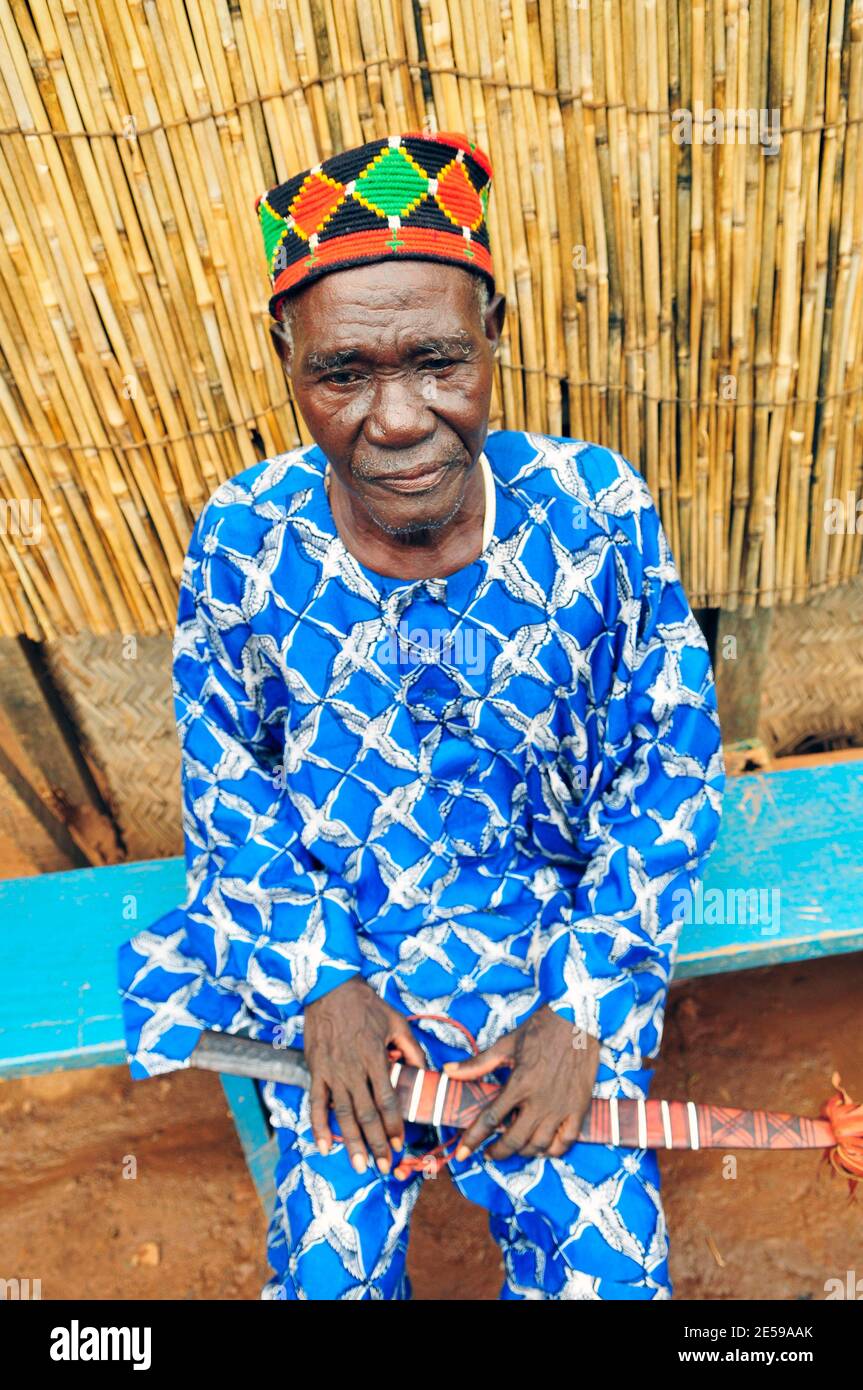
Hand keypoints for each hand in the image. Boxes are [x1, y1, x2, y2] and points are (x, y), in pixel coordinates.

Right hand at [303, 976, 425, 1174]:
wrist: (330, 989)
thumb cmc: (366, 1005)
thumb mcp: (396, 1022)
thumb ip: (412, 1048)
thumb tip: (425, 1071)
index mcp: (375, 1058)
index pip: (387, 1100)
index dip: (395, 1125)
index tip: (401, 1144)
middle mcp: (353, 1070)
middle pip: (366, 1115)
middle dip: (377, 1143)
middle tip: (384, 1166)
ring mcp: (332, 1072)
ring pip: (343, 1115)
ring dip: (352, 1143)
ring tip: (361, 1165)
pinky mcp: (316, 1071)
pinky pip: (315, 1103)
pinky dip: (319, 1127)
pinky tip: (325, 1146)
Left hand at [443, 1006, 599, 1161]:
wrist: (578, 1021)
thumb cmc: (541, 1029)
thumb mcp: (506, 1044)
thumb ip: (478, 1064)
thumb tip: (449, 1072)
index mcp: (519, 1084)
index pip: (490, 1120)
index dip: (473, 1140)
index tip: (462, 1153)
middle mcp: (539, 1101)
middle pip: (514, 1139)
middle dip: (498, 1152)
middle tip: (490, 1153)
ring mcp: (561, 1107)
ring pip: (539, 1145)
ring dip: (523, 1152)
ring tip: (514, 1148)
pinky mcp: (579, 1108)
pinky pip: (566, 1142)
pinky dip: (553, 1150)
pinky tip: (544, 1147)